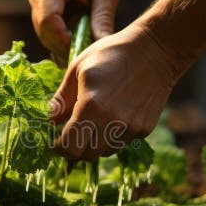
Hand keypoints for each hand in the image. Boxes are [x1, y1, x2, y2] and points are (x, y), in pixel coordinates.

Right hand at [28, 0, 123, 65]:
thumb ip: (103, 18)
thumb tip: (103, 46)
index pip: (48, 21)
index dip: (64, 40)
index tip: (85, 51)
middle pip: (44, 31)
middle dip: (64, 46)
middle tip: (89, 55)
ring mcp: (37, 1)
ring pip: (45, 35)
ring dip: (65, 45)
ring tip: (87, 47)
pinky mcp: (43, 9)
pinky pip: (49, 32)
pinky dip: (64, 40)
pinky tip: (81, 42)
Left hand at [49, 23, 179, 160]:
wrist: (155, 50)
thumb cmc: (111, 54)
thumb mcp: (77, 68)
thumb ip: (62, 99)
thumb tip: (50, 120)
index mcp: (91, 106)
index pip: (70, 147)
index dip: (59, 148)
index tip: (55, 142)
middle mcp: (112, 122)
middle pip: (87, 155)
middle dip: (75, 148)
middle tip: (71, 135)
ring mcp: (131, 127)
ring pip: (105, 151)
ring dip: (94, 144)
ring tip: (93, 123)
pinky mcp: (145, 129)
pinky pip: (123, 143)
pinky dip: (113, 137)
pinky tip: (113, 117)